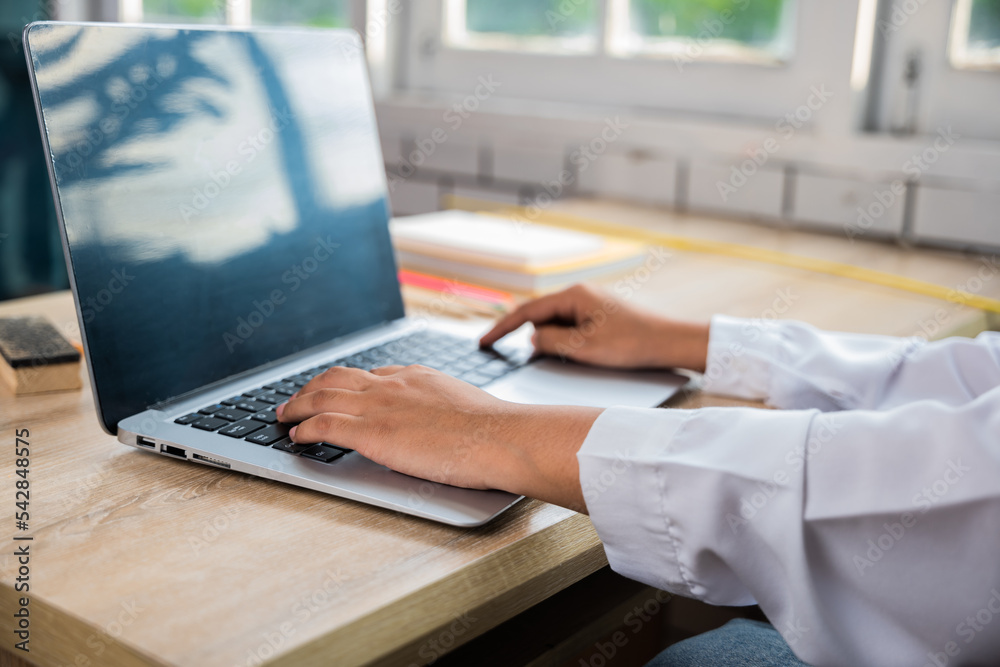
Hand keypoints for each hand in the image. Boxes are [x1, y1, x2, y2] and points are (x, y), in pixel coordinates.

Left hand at [276, 365, 600, 509]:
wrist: (499, 437)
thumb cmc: (494, 430)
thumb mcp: (465, 408)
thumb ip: (444, 410)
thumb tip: (445, 425)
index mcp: (416, 378)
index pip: (370, 375)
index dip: (346, 384)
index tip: (337, 391)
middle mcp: (392, 385)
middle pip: (337, 378)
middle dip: (311, 388)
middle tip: (296, 400)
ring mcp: (380, 406)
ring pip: (322, 396)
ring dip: (297, 406)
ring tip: (283, 416)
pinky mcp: (372, 433)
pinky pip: (324, 424)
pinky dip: (304, 427)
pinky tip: (296, 436)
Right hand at [481, 284, 709, 372]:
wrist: (670, 342)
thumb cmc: (632, 342)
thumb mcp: (585, 347)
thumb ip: (552, 342)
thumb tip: (533, 339)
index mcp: (573, 295)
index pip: (527, 311)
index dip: (502, 328)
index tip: (483, 342)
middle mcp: (580, 294)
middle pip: (543, 318)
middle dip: (540, 340)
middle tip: (553, 360)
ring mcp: (591, 304)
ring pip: (559, 325)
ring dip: (559, 344)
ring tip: (583, 356)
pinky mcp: (601, 316)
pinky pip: (574, 328)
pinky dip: (570, 343)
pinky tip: (584, 355)